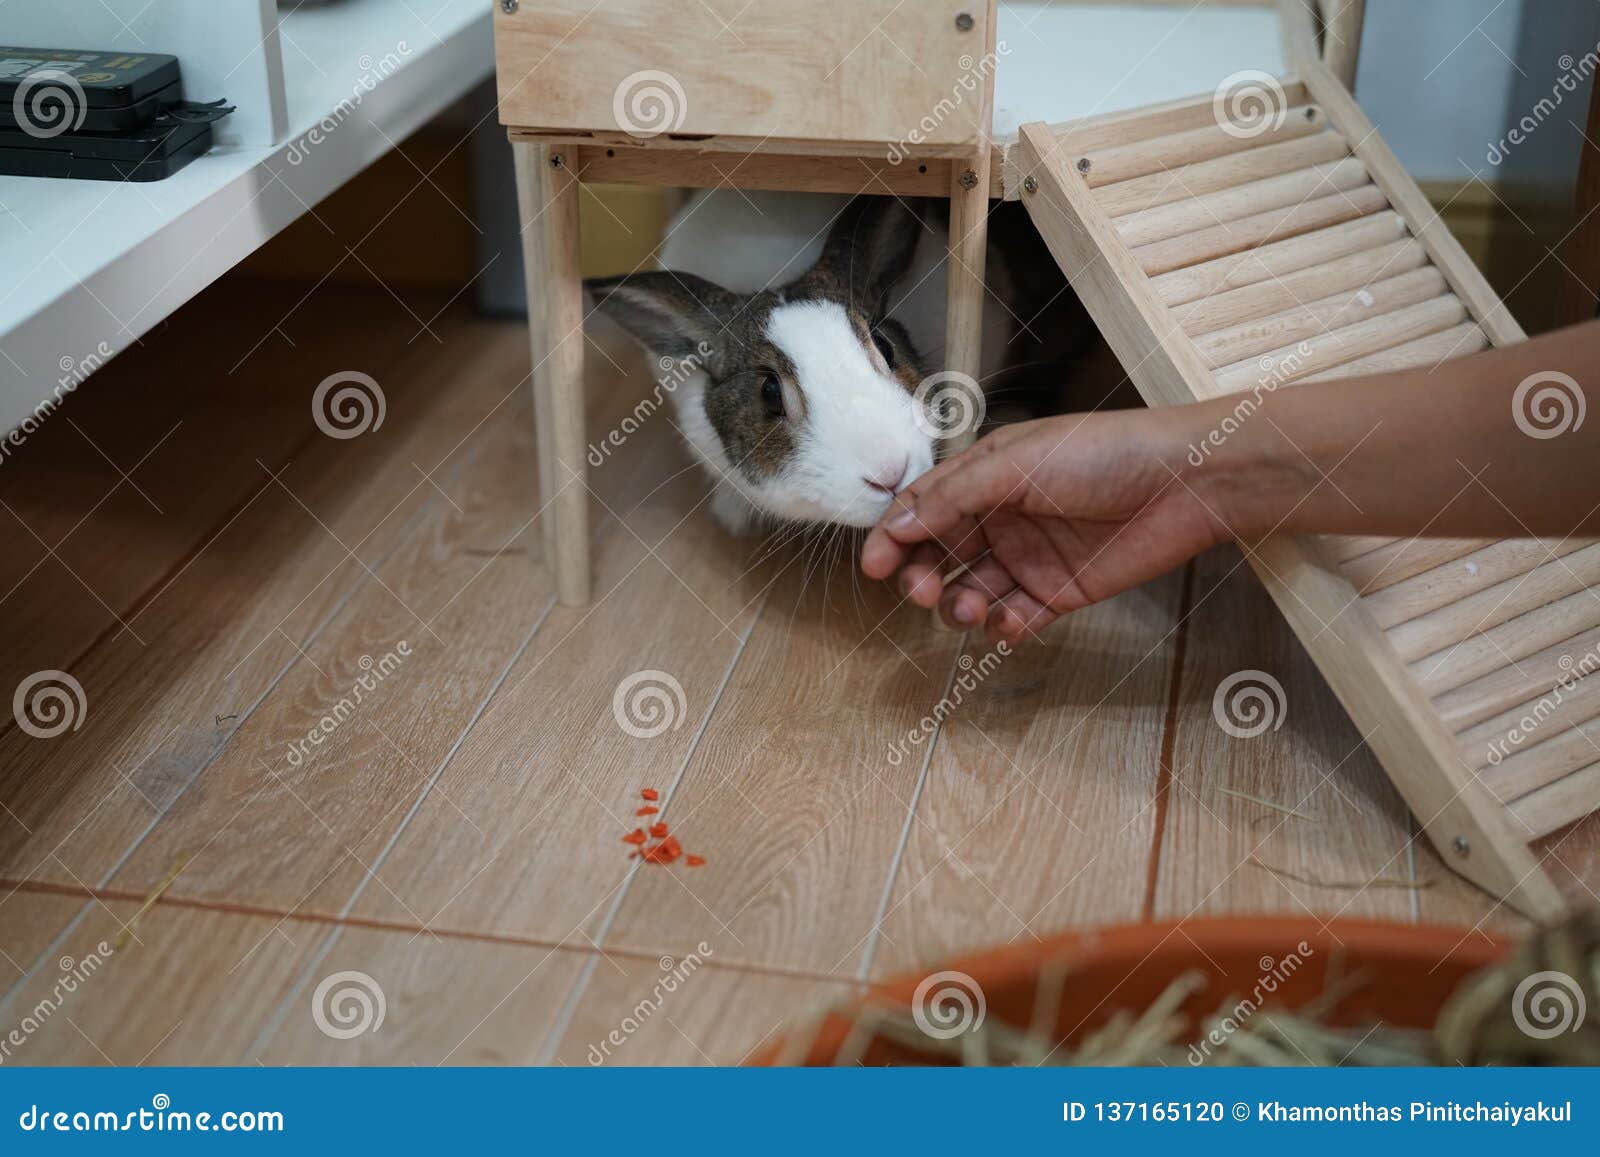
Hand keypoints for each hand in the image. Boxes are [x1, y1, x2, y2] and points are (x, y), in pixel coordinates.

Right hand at [860, 413, 1229, 642]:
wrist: (1185, 483)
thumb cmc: (1104, 454)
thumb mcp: (1017, 464)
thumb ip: (953, 498)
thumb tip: (896, 524)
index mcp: (985, 477)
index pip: (922, 510)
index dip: (893, 538)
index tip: (873, 568)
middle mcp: (1000, 518)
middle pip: (939, 557)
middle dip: (922, 577)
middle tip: (923, 590)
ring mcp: (1028, 558)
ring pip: (971, 592)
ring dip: (959, 606)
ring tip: (971, 609)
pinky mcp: (1058, 593)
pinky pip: (1014, 619)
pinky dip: (1002, 628)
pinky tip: (1009, 623)